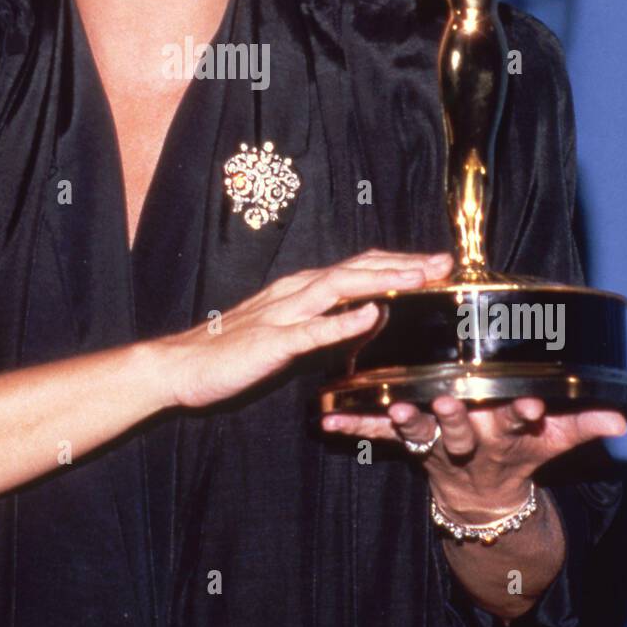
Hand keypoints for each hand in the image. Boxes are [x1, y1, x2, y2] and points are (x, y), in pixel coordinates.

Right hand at [165, 248, 454, 409]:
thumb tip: (364, 316)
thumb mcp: (287, 330)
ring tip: (417, 277)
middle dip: (402, 264)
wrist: (183, 365)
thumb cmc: (233, 350)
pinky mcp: (272, 342)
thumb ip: (322, 321)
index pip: (358, 268)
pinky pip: (312, 330)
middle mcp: (296, 292)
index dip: (398, 262)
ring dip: (381, 281)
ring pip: (339, 288)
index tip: (437, 262)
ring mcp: (283, 314)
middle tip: (443, 262)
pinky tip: (370, 315)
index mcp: (301, 289)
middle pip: (357, 269)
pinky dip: (343, 321)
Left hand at [323, 394, 626, 517]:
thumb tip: (620, 419)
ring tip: (392, 406)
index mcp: (503, 433)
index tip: (532, 403)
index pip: (519, 421)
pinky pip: (375, 436)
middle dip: (454, 415)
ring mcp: (433, 444)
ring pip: (417, 431)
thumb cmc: (516, 454)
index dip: (525, 413)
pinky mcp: (405, 444)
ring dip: (402, 419)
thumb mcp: (551, 444)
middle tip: (448, 399)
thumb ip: (582, 426)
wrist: (481, 499)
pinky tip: (325, 418)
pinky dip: (351, 426)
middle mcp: (467, 438)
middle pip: (460, 427)